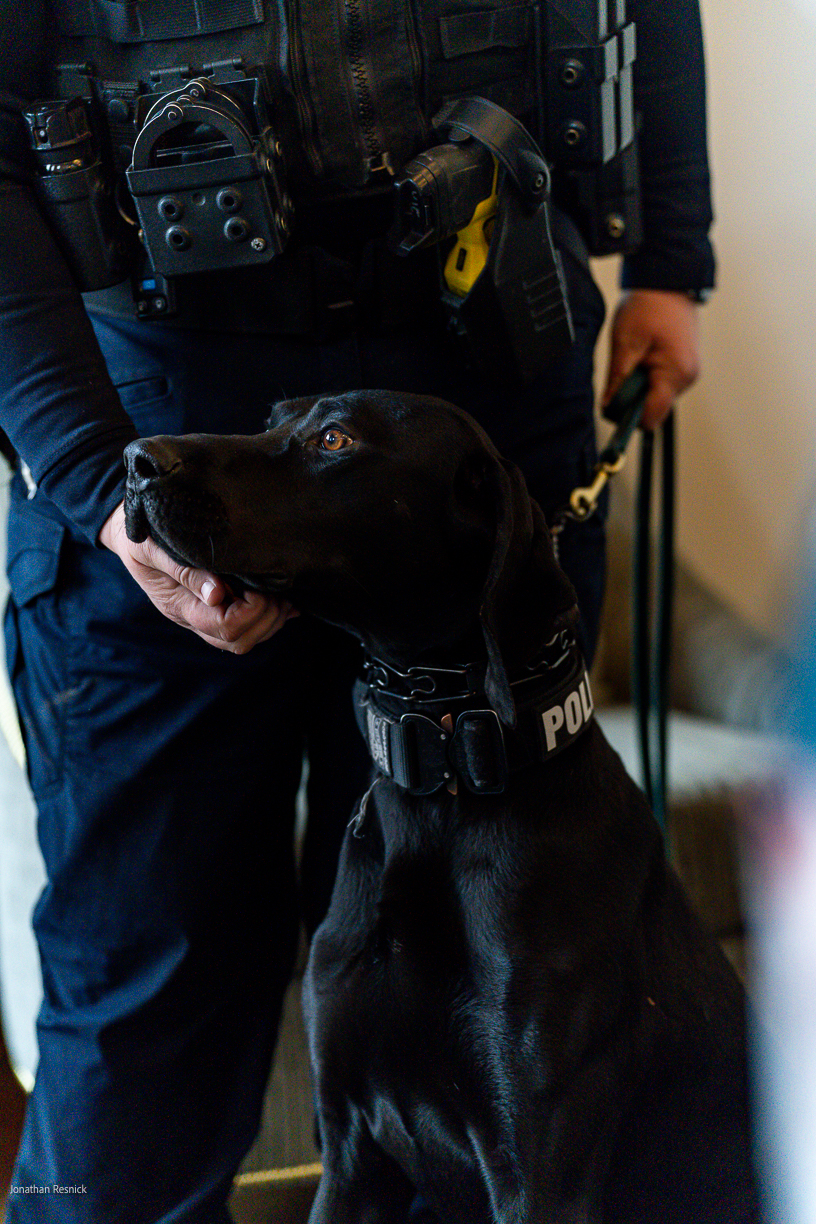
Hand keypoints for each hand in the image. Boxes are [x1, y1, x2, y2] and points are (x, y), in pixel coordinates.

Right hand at [99, 501, 297, 652]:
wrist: (127, 532)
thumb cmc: (139, 535)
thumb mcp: (153, 547)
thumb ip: (185, 571)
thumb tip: (217, 595)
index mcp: (179, 605)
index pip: (226, 626)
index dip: (252, 609)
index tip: (256, 583)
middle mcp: (192, 618)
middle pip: (240, 640)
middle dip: (267, 618)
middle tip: (277, 589)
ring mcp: (202, 617)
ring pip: (245, 640)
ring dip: (271, 620)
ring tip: (282, 594)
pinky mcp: (212, 608)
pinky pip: (244, 629)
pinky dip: (269, 618)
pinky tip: (283, 600)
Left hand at [602, 289, 701, 428]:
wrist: (668, 280)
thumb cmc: (650, 304)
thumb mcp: (625, 342)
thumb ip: (617, 378)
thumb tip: (608, 404)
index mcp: (676, 372)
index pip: (652, 416)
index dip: (629, 415)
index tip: (613, 405)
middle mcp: (688, 377)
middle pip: (655, 408)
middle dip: (634, 396)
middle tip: (625, 369)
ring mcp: (689, 372)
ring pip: (658, 396)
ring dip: (641, 385)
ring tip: (636, 356)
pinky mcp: (685, 366)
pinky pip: (663, 383)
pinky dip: (649, 376)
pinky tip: (644, 355)